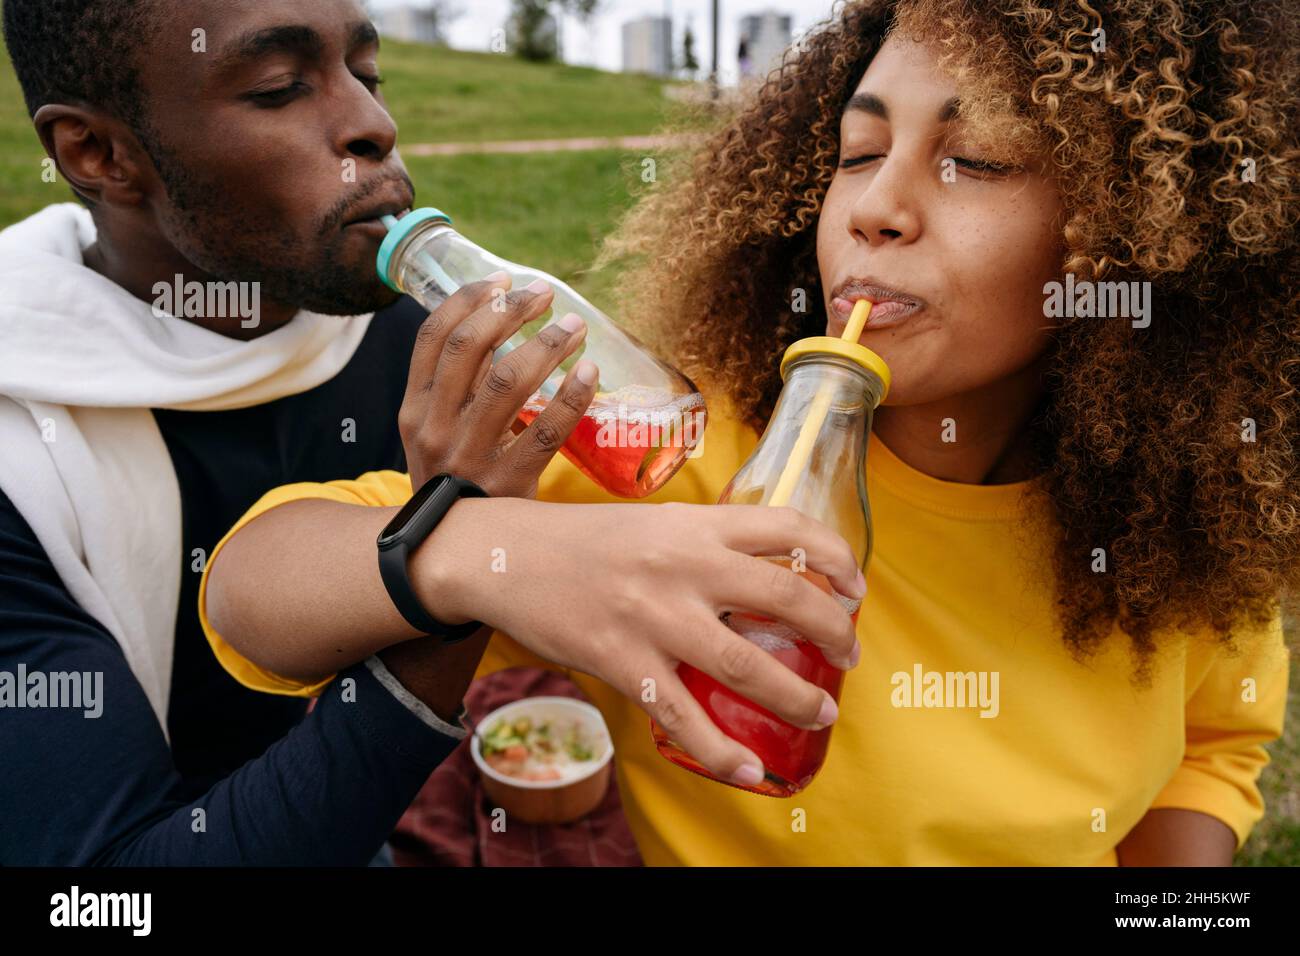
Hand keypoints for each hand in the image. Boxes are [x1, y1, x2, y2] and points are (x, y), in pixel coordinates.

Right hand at [398, 272, 597, 496]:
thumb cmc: (453, 480)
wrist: (446, 556)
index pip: (434, 337)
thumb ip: (457, 386)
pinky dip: (571, 396)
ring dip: (546, 345)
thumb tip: (499, 321)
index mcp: (413, 409)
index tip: (504, 280)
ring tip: (575, 327)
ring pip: (507, 382)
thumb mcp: (435, 433)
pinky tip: (590, 372)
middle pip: (471, 349)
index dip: (470, 300)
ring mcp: (469, 457)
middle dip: (511, 311)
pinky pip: (546, 432)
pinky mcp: (507, 485)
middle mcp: (434, 428)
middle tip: (545, 294)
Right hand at [417, 497, 865, 787]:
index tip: (856, 586)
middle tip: (851, 655)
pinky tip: (747, 768)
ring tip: (820, 713)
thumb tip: (764, 575)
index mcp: (695, 524)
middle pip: (786, 596)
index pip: (788, 527)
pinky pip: (682, 715)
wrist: (503, 555)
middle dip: (835, 632)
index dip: (836, 557)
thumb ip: (705, 543)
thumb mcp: (653, 523)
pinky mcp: (621, 660)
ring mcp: (653, 615)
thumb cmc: (581, 540)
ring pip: (745, 664)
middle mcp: (683, 565)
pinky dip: (721, 748)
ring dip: (796, 696)